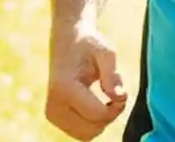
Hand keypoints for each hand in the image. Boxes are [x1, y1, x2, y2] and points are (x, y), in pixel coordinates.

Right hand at [45, 26, 127, 140]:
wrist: (67, 42)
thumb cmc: (90, 45)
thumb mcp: (106, 52)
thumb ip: (113, 74)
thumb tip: (119, 97)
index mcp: (65, 88)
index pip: (98, 115)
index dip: (117, 107)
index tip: (123, 92)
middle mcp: (54, 105)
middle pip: (93, 129)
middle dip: (110, 116)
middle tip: (115, 95)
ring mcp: (51, 114)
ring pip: (87, 135)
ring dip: (102, 121)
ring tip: (106, 98)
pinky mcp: (53, 118)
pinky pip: (81, 133)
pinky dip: (93, 123)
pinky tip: (96, 104)